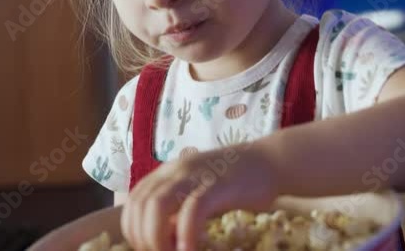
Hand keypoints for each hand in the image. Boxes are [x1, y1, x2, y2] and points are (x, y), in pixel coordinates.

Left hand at [120, 143, 280, 250]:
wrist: (271, 161)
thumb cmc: (237, 182)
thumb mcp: (199, 191)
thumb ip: (178, 208)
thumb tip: (163, 235)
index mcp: (167, 172)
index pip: (132, 202)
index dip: (133, 230)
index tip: (149, 247)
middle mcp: (175, 170)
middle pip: (140, 205)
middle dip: (143, 238)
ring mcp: (196, 176)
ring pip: (156, 206)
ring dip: (156, 238)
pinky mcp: (217, 185)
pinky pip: (192, 211)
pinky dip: (185, 235)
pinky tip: (190, 249)